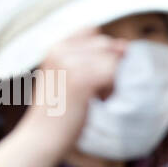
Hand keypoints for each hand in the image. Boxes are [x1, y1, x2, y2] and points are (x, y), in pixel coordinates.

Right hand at [0, 31, 125, 166]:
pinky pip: (113, 73)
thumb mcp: (66, 75)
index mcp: (54, 46)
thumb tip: (125, 46)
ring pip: (112, 59)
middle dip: (109, 65)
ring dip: (112, 80)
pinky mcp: (80, 79)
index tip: (95, 72)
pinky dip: (112, 89)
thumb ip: (89, 57)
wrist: (42, 137)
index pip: (91, 30)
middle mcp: (59, 49)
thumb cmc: (58, 110)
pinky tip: (99, 101)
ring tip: (96, 97)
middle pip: (105, 44)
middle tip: (96, 90)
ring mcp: (69, 63)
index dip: (102, 50)